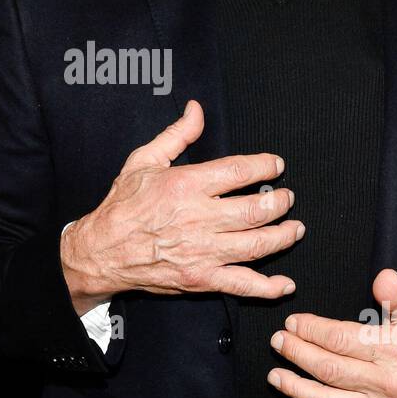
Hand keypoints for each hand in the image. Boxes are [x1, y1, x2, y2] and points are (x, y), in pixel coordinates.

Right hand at [60, 99, 302, 313]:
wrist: (102, 251)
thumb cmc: (122, 206)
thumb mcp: (143, 160)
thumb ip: (176, 134)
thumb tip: (197, 110)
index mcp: (187, 185)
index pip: (240, 172)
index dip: (265, 167)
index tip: (276, 166)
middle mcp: (199, 218)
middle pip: (256, 210)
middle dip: (280, 203)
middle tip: (287, 198)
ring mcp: (203, 251)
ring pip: (257, 245)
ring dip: (283, 236)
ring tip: (294, 228)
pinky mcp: (201, 278)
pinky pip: (242, 285)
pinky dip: (268, 287)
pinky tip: (285, 283)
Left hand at [265, 268, 396, 397]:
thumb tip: (382, 278)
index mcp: (394, 350)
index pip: (340, 339)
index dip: (311, 330)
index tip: (293, 323)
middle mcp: (386, 384)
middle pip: (329, 370)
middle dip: (297, 354)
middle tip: (278, 342)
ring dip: (296, 390)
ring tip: (276, 376)